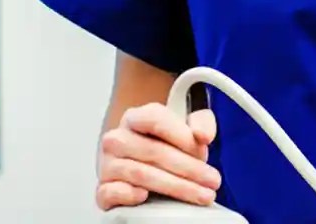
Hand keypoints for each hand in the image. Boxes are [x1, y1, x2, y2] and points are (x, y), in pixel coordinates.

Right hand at [96, 103, 221, 209]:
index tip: (203, 148)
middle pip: (152, 150)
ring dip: (175, 186)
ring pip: (140, 174)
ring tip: (201, 194)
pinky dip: (128, 194)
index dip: (181, 134)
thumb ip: (200, 123)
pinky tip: (146, 196)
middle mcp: (117, 140)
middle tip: (211, 180)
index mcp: (134, 118)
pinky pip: (111, 192)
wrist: (143, 167)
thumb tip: (202, 135)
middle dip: (188, 168)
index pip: (155, 119)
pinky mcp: (104, 190)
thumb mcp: (186, 130)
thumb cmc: (164, 147)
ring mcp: (108, 165)